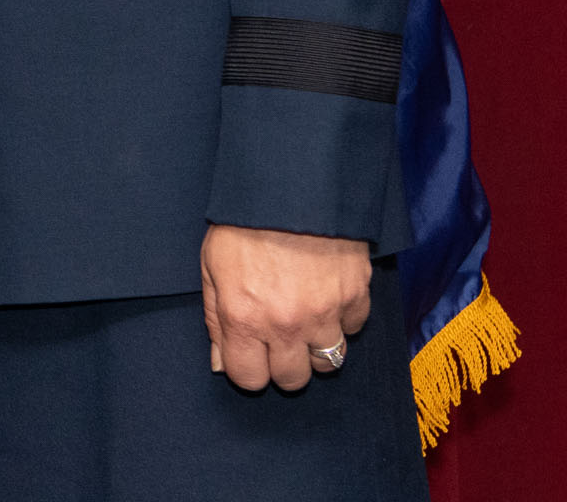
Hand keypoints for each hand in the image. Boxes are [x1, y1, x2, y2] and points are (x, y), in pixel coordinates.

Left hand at [200, 224, 370, 390]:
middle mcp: (286, 324)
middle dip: (283, 363)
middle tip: (278, 338)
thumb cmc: (243, 223)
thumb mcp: (211, 266)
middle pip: (293, 379)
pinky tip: (326, 297)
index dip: (247, 368)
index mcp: (244, 318)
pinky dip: (342, 319)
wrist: (289, 188)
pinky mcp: (355, 296)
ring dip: (315, 346)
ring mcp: (325, 313)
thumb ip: (216, 319)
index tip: (249, 353)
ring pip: (328, 361)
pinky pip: (353, 328)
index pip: (249, 379)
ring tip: (304, 319)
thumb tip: (222, 362)